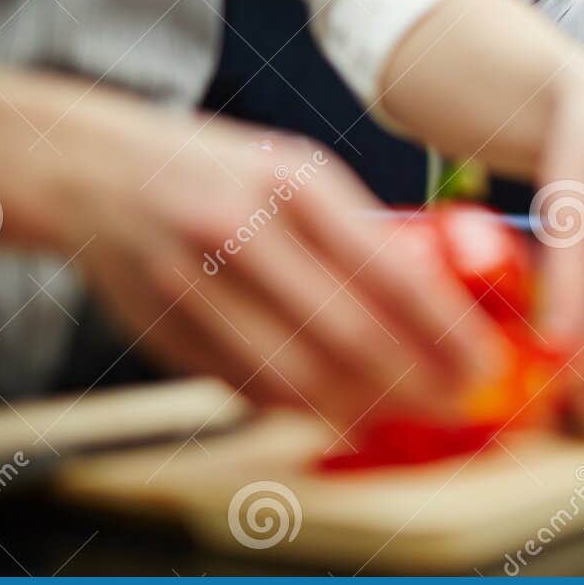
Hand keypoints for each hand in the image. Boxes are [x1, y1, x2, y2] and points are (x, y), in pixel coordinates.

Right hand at [48, 104, 505, 430]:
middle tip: (458, 402)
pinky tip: (342, 412)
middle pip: (346, 334)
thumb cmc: (224, 172)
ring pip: (293, 374)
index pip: (389, 270)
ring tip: (408, 415)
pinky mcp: (161, 329)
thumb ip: (357, 233)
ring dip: (362, 407)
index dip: (445, 329)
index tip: (484, 361)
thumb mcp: (297, 173)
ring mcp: (192, 283)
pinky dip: (302, 409)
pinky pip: (246, 387)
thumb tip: (439, 304)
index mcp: (292, 183)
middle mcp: (240, 229)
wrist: (98, 169)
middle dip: (415, 381)